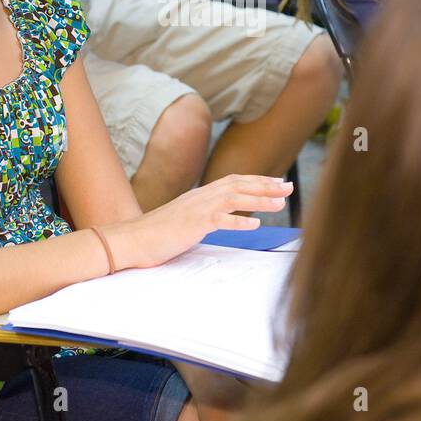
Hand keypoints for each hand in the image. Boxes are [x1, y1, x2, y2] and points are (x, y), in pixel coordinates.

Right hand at [101, 174, 291, 270]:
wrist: (132, 240)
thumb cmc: (158, 234)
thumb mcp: (186, 220)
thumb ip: (205, 215)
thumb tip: (224, 218)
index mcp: (200, 195)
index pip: (234, 181)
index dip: (258, 180)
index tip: (277, 183)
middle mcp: (201, 196)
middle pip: (239, 184)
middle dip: (266, 185)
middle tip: (288, 187)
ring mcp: (196, 209)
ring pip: (234, 197)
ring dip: (259, 199)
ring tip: (279, 203)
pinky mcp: (192, 224)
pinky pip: (219, 220)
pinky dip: (239, 221)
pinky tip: (255, 224)